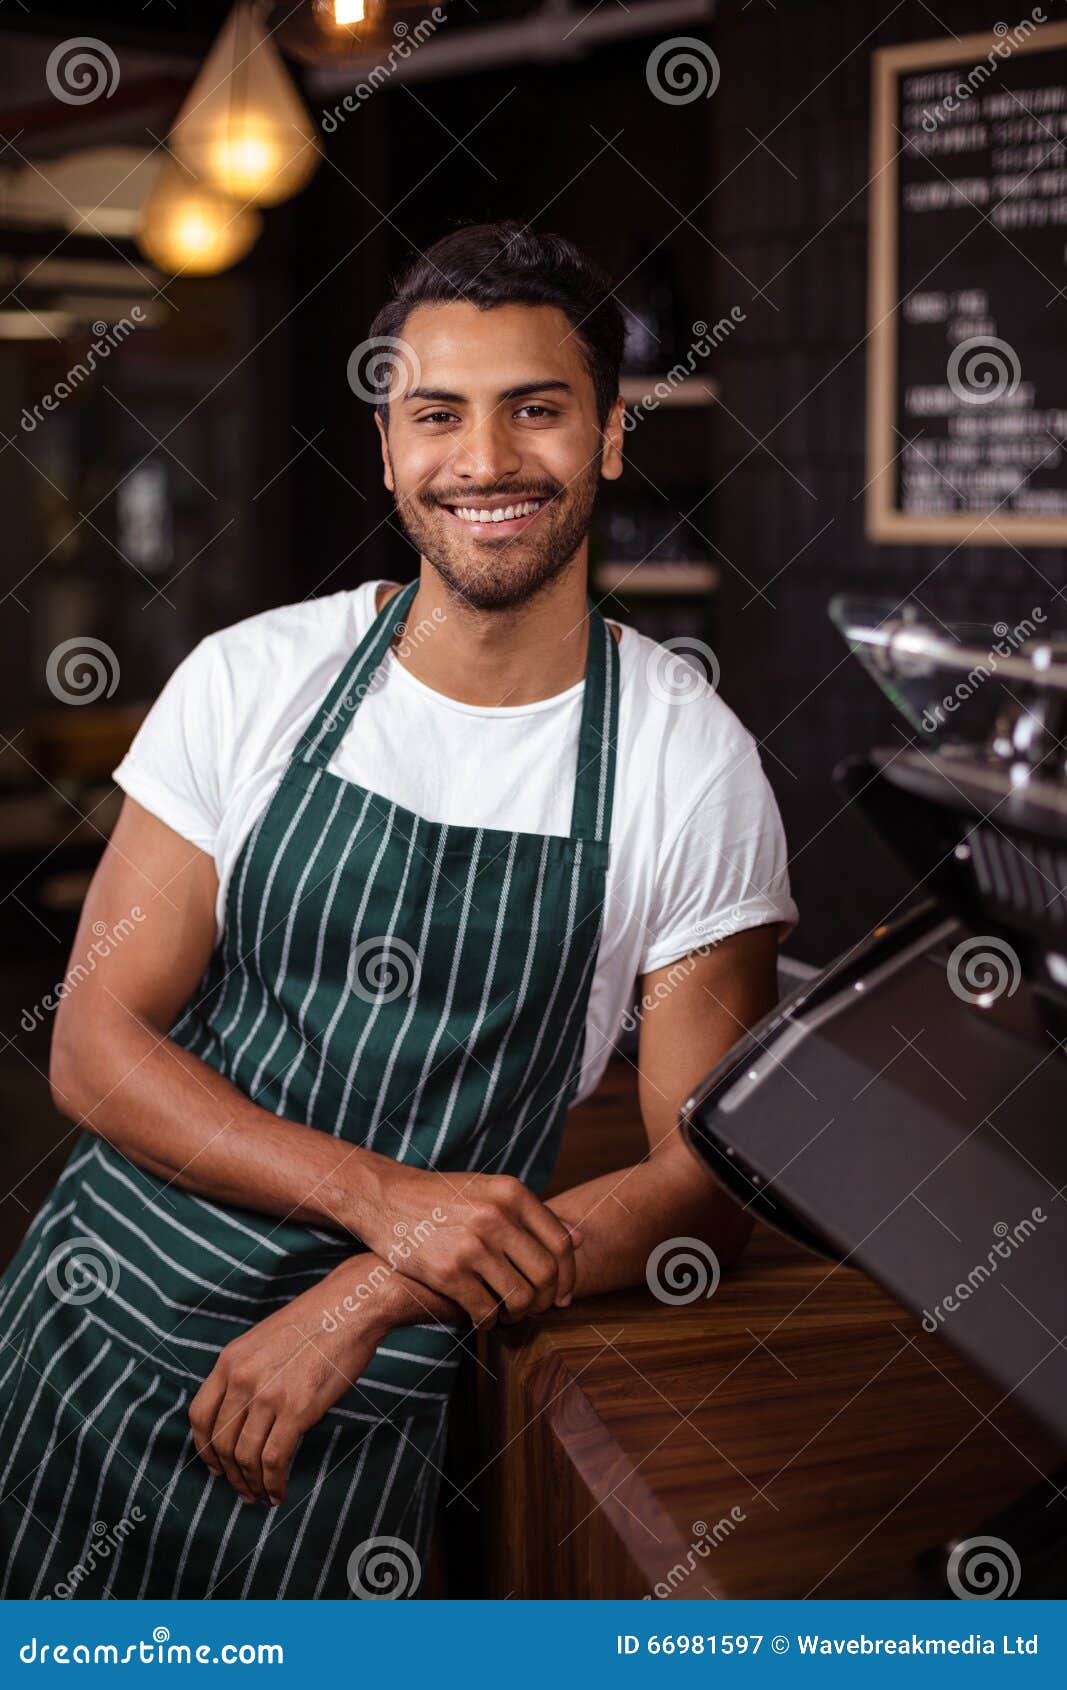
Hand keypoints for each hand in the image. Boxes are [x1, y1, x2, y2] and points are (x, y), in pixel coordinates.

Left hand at [189, 1255, 399, 1505]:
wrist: (351, 1307)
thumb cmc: (316, 1321)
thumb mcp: (264, 1338)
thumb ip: (247, 1371)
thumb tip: (243, 1412)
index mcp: (230, 1360)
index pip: (200, 1416)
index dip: (205, 1448)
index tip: (215, 1465)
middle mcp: (242, 1379)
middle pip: (222, 1442)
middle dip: (230, 1474)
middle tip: (242, 1489)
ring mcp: (268, 1395)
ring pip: (246, 1457)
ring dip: (250, 1484)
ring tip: (260, 1496)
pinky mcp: (297, 1410)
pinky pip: (274, 1460)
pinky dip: (273, 1483)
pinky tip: (278, 1492)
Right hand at [351, 1159, 581, 1327]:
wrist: (385, 1199)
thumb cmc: (441, 1198)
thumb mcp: (489, 1191)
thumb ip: (531, 1215)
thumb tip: (580, 1238)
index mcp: (512, 1193)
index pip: (562, 1244)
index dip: (568, 1276)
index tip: (562, 1296)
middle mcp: (496, 1216)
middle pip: (546, 1274)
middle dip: (545, 1301)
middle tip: (535, 1310)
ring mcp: (472, 1245)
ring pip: (520, 1298)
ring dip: (518, 1315)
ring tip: (508, 1315)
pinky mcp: (448, 1272)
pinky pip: (486, 1311)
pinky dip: (489, 1323)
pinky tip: (482, 1320)